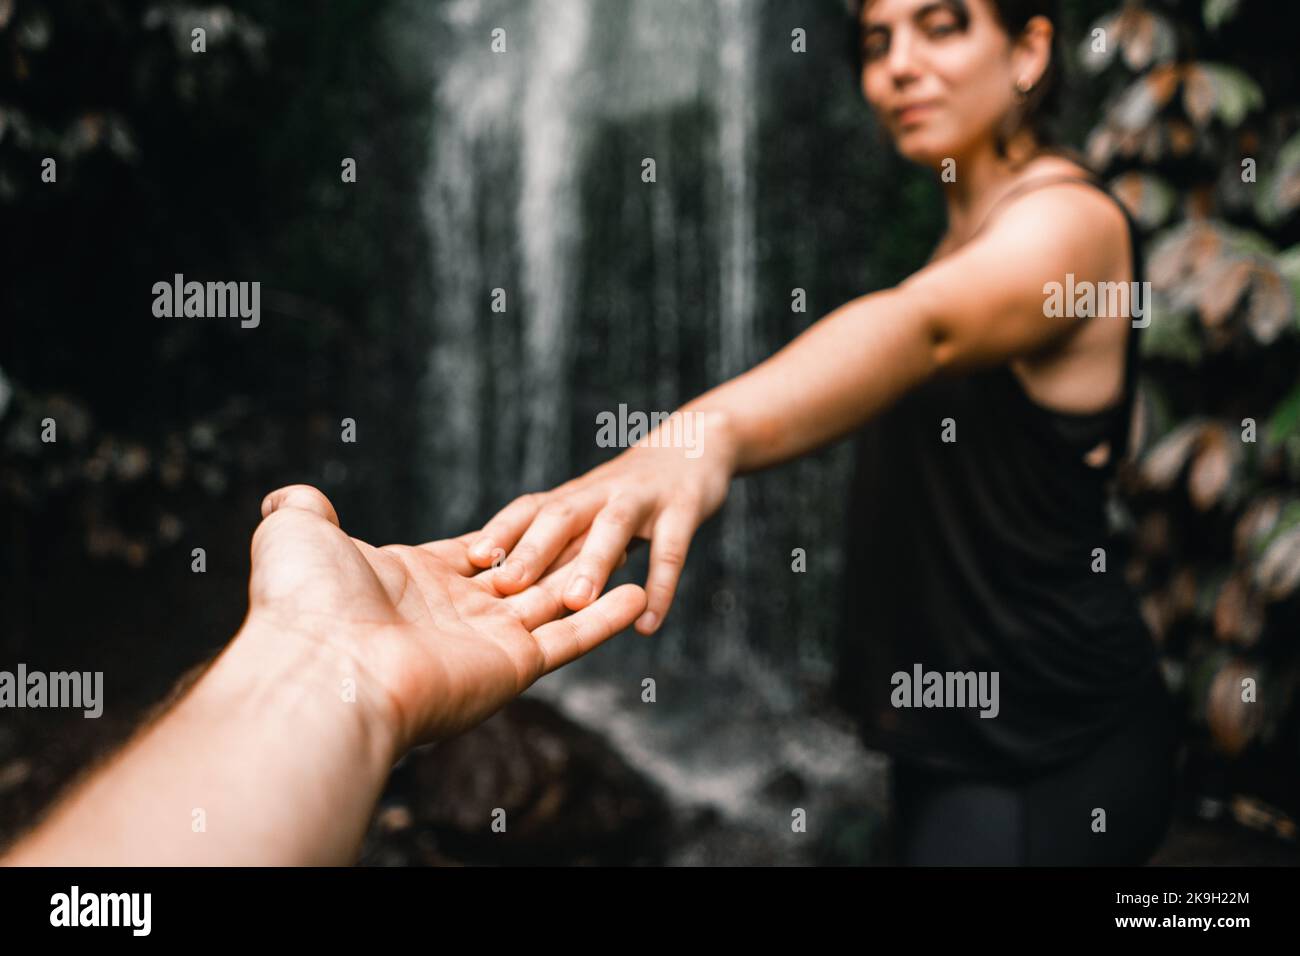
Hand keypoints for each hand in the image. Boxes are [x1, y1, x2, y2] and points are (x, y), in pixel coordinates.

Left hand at [244, 484, 647, 754]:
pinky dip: (609, 619)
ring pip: (558, 608)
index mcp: (415, 581)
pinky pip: (574, 637)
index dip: (502, 538)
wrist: (323, 665)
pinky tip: (639, 601)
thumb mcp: (295, 533)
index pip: (472, 554)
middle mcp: (456, 613)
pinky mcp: (516, 664)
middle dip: (558, 561)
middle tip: (598, 538)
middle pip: (523, 579)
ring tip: (629, 571)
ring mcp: (488, 641)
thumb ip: (305, 509)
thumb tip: (293, 498)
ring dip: (596, 588)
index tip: (533, 522)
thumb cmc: (304, 600)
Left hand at [465, 410, 737, 634]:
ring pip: (612, 528)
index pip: (531, 508)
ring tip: (576, 603)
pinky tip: (646, 624)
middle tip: (507, 586)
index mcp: (576, 496)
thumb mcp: (593, 507)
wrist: (696, 445)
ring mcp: (644, 499)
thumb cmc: (632, 492)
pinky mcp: (684, 509)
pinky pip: (672, 551)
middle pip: (562, 516)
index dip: (503, 530)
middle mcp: (602, 493)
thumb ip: (564, 540)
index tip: (474, 559)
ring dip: (593, 564)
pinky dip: (660, 588)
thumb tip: (511, 586)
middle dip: (533, 549)